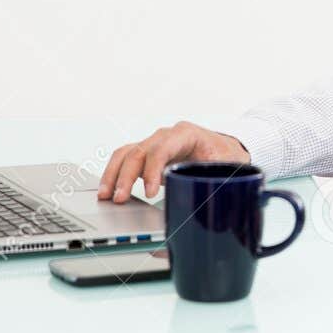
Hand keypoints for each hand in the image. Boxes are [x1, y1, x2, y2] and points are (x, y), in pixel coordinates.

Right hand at [96, 122, 248, 201]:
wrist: (225, 149)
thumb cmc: (226, 156)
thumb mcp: (227, 166)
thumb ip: (219, 179)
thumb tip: (218, 198)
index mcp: (186, 134)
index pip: (162, 149)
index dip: (153, 170)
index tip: (150, 193)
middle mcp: (166, 135)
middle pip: (139, 151)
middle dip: (127, 176)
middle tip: (121, 198)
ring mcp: (154, 143)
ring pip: (126, 153)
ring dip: (113, 174)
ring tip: (105, 195)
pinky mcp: (147, 154)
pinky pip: (125, 160)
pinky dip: (114, 173)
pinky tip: (109, 189)